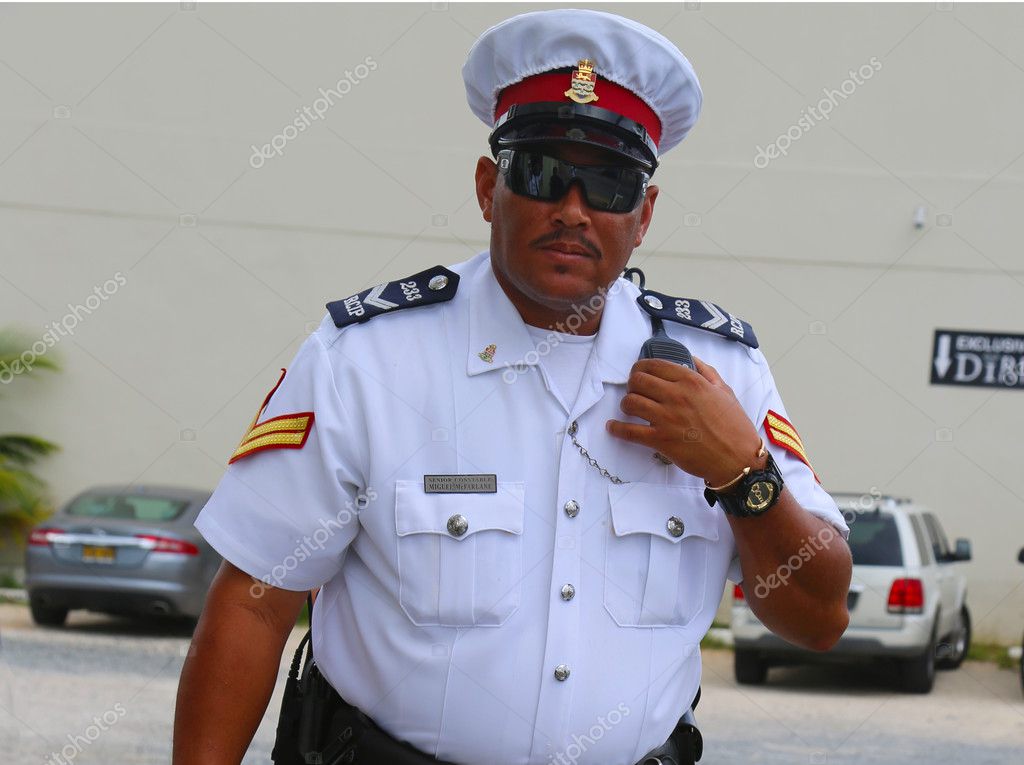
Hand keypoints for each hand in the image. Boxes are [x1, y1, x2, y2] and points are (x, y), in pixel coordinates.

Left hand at [606, 356, 762, 484]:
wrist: (738, 459)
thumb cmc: (734, 426)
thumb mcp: (725, 391)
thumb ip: (707, 372)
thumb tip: (692, 359)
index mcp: (691, 381)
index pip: (654, 365)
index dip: (641, 367)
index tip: (639, 373)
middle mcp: (676, 396)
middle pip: (637, 380)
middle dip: (632, 384)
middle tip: (635, 391)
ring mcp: (667, 418)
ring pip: (630, 402)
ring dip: (626, 404)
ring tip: (629, 408)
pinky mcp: (661, 440)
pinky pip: (630, 431)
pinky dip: (617, 429)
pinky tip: (613, 427)